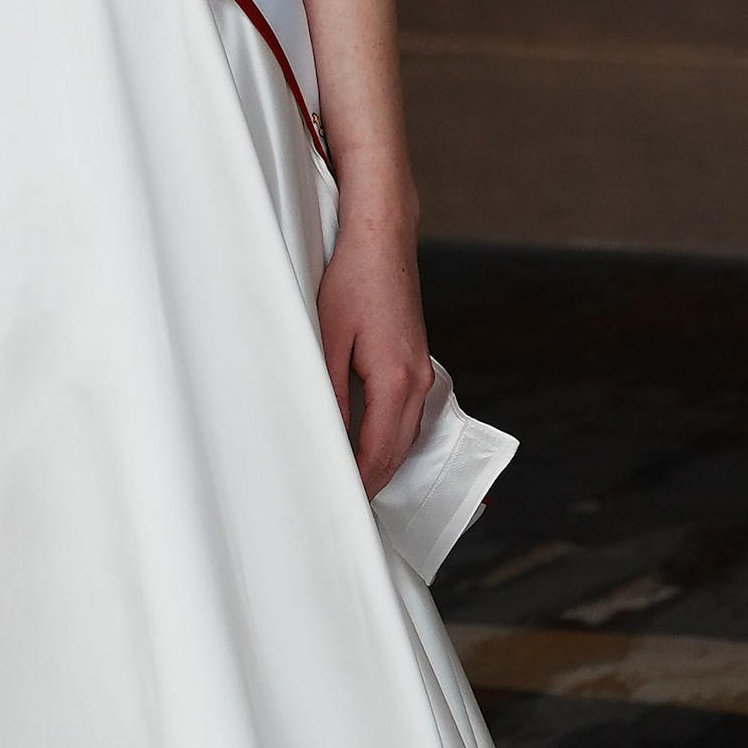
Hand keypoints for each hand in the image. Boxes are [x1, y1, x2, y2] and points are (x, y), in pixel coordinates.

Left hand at [318, 204, 431, 495]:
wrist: (382, 239)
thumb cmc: (353, 281)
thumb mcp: (328, 338)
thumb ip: (329, 393)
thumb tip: (326, 436)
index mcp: (396, 380)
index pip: (378, 452)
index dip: (358, 483)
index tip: (339, 505)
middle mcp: (417, 382)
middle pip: (397, 452)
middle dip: (372, 483)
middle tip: (343, 508)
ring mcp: (421, 373)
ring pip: (406, 436)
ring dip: (382, 463)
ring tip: (354, 486)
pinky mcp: (416, 363)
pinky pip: (408, 417)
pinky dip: (390, 440)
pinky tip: (371, 448)